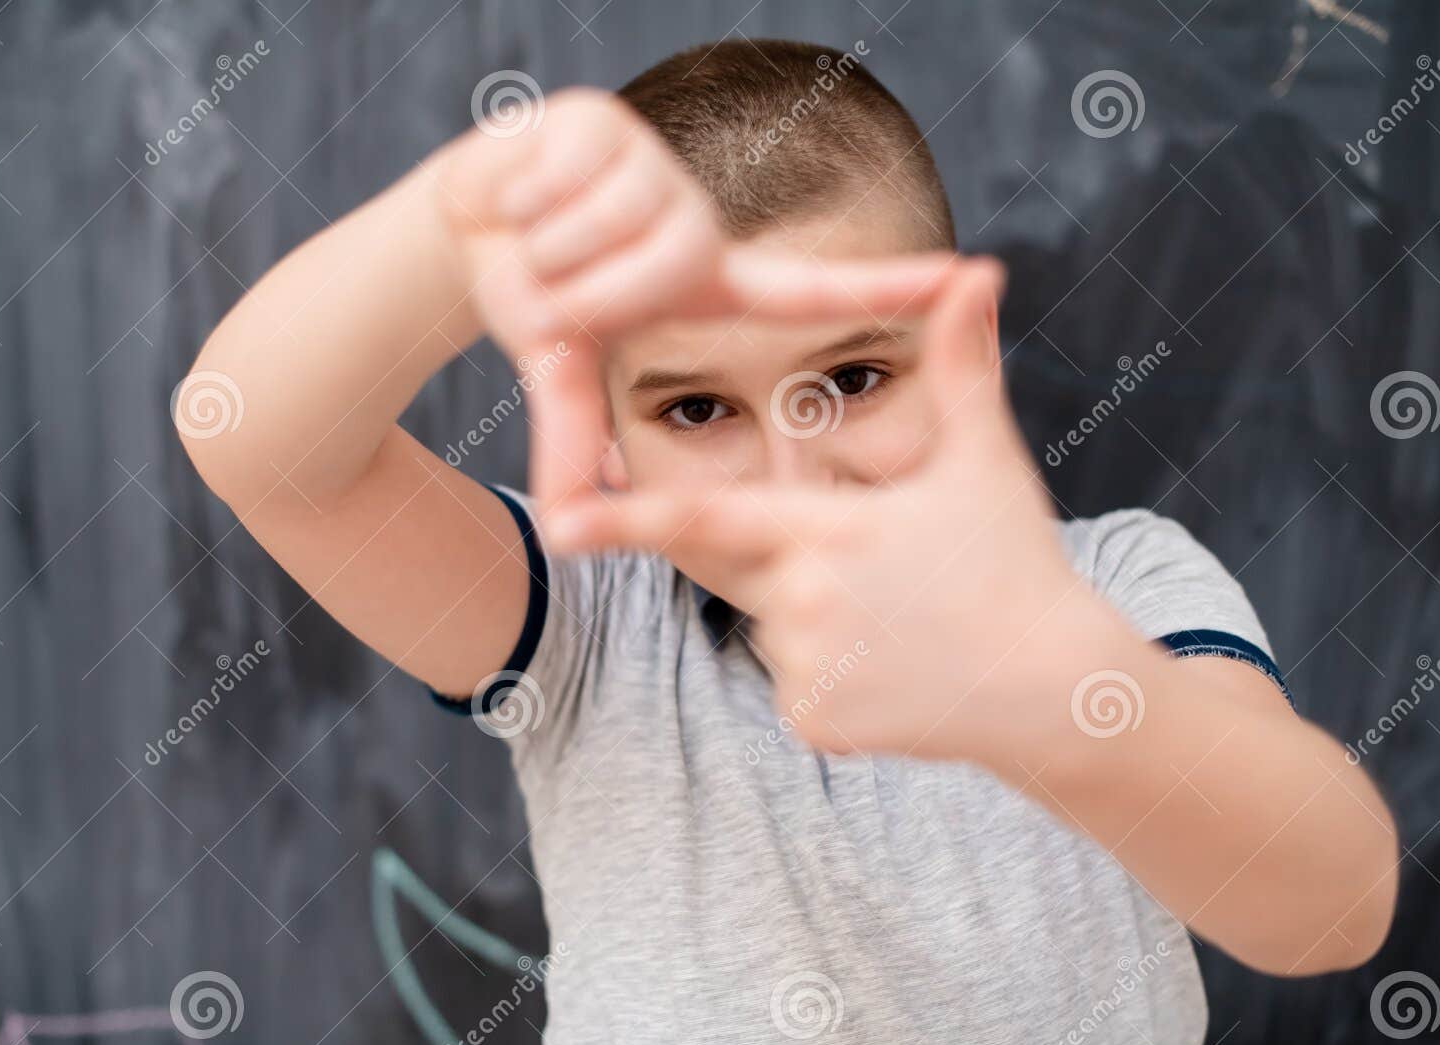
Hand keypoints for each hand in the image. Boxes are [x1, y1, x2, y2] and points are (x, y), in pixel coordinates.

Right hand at [438, 87, 959, 514]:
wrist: (467, 221)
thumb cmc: (533, 294)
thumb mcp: (560, 370)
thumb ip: (570, 442)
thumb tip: (563, 529)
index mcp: (705, 279)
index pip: (810, 289)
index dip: (887, 285)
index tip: (971, 275)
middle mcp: (694, 222)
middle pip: (643, 275)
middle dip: (574, 294)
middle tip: (555, 282)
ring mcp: (654, 165)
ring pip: (597, 233)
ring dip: (542, 251)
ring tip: (539, 236)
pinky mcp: (604, 119)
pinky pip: (562, 184)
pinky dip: (521, 201)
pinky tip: (524, 192)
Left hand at [538, 259, 1147, 767]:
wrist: (1054, 687)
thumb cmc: (1017, 564)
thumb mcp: (984, 462)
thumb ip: (962, 365)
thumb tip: (979, 270)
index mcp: (827, 527)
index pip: (706, 520)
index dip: (626, 518)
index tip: (559, 520)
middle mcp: (801, 598)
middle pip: (755, 571)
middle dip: (804, 565)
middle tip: (888, 583)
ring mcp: (804, 666)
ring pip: (776, 628)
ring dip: (821, 622)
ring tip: (906, 627)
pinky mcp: (811, 722)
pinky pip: (796, 685)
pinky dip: (835, 678)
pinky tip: (899, 674)